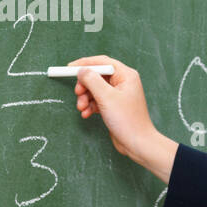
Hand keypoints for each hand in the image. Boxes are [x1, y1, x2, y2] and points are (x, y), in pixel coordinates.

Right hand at [68, 55, 177, 182]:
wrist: (137, 143)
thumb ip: (92, 80)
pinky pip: (97, 100)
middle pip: (97, 76)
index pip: (102, 62)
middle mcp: (123, 82)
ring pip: (95, 89)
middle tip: (78, 93)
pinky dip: (90, 106)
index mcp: (126, 75)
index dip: (85, 64)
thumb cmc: (127, 120)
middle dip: (85, 85)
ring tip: (82, 108)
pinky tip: (86, 114)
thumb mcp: (106, 97)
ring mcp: (118, 95)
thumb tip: (81, 70)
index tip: (69, 67)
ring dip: (85, 98)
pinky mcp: (114, 106)